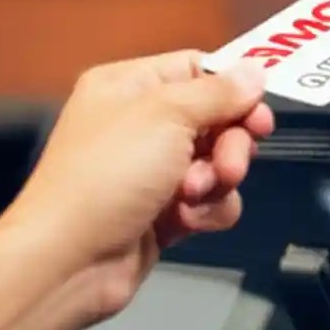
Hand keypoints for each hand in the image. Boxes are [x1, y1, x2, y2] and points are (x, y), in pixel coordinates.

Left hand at [0, 51, 272, 320]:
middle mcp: (141, 123)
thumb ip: (220, 91)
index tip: (258, 113)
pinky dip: (206, 211)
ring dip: (218, 182)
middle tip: (227, 165)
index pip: (198, 70)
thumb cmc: (106, 176)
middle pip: (217, 119)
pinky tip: (184, 221)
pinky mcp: (164, 211)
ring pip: (218, 163)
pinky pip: (210, 201)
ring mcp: (152, 170)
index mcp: (130, 86)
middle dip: (230, 145)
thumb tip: (256, 70)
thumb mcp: (168, 115)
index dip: (233, 91)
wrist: (71, 260)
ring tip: (191, 196)